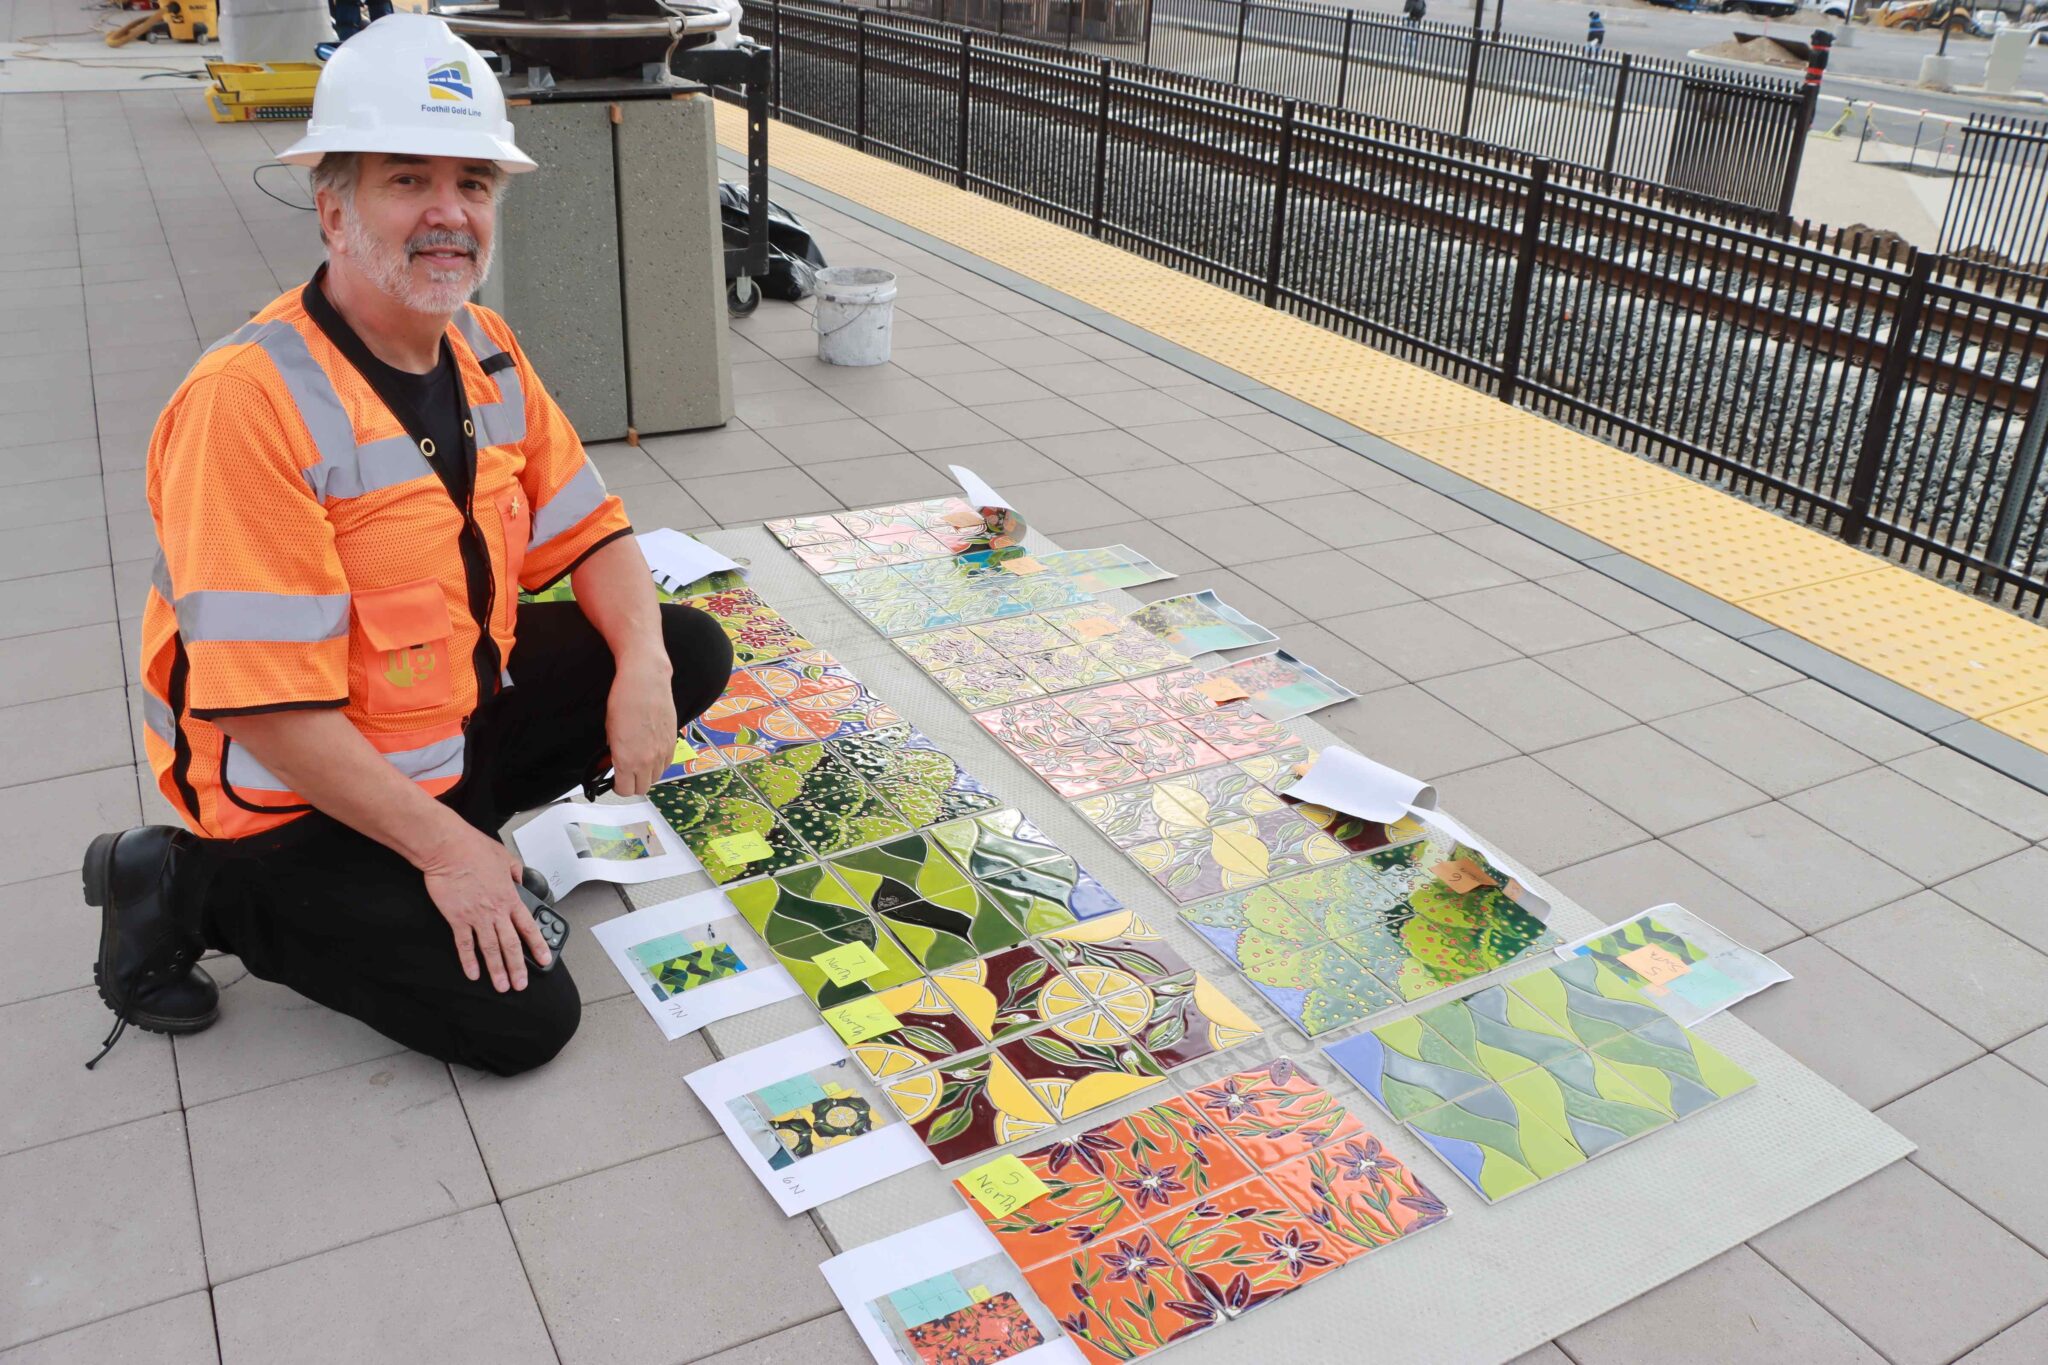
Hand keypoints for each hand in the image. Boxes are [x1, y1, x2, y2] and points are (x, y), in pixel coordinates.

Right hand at [420, 825, 550, 990]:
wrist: (449, 849)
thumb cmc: (474, 849)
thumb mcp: (505, 857)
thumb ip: (515, 871)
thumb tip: (520, 879)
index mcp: (509, 897)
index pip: (528, 927)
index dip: (538, 946)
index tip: (544, 959)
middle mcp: (496, 911)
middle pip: (511, 944)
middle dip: (518, 967)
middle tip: (521, 984)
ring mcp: (477, 917)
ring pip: (490, 949)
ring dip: (497, 970)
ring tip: (502, 986)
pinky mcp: (457, 918)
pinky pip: (464, 944)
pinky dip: (469, 960)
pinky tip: (473, 973)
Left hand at [605, 651, 676, 796]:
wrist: (645, 683)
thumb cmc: (624, 702)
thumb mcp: (610, 732)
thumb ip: (612, 754)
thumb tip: (610, 764)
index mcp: (627, 760)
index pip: (625, 790)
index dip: (618, 787)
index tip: (615, 780)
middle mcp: (647, 760)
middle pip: (642, 788)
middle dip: (632, 783)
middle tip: (626, 773)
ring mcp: (662, 752)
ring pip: (656, 777)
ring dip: (647, 774)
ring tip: (639, 761)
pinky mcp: (672, 742)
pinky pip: (666, 764)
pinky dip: (658, 763)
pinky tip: (651, 752)